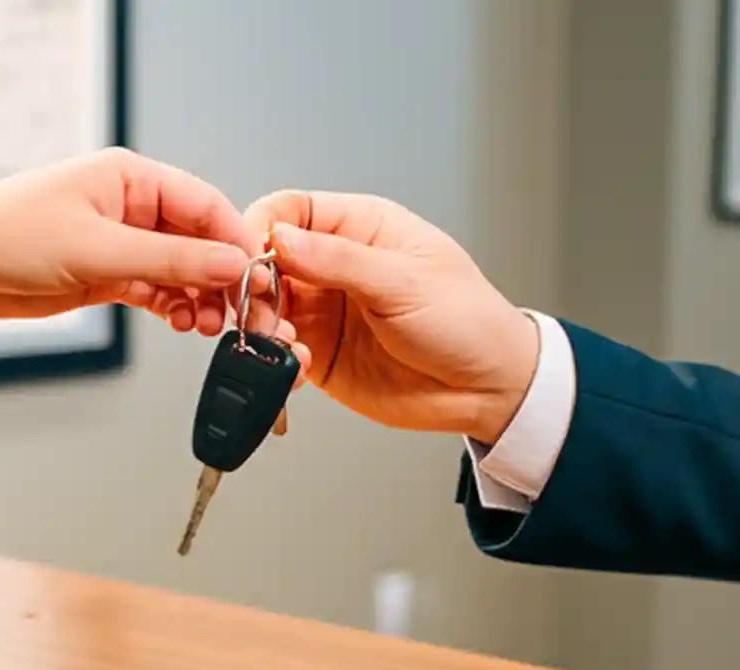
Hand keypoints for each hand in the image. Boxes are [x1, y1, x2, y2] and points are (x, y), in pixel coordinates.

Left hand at [0, 147, 261, 397]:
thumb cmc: (4, 235)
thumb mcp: (97, 248)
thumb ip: (170, 261)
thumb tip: (230, 265)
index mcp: (130, 177)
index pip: (205, 205)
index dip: (236, 243)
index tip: (259, 279)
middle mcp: (129, 206)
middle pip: (198, 241)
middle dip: (222, 278)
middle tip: (245, 315)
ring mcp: (118, 242)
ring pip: (180, 271)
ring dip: (200, 299)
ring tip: (211, 327)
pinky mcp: (104, 275)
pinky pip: (156, 290)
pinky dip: (174, 308)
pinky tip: (186, 324)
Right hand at [242, 191, 538, 444]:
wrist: (489, 390)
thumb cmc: (467, 322)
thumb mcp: (404, 281)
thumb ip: (338, 261)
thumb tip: (279, 237)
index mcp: (360, 227)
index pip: (290, 209)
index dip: (262, 228)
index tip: (251, 257)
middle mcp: (335, 265)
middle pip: (266, 260)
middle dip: (255, 285)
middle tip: (262, 311)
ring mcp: (325, 309)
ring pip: (265, 306)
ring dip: (261, 326)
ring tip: (284, 344)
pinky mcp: (320, 352)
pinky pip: (277, 350)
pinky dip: (274, 358)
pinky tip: (295, 366)